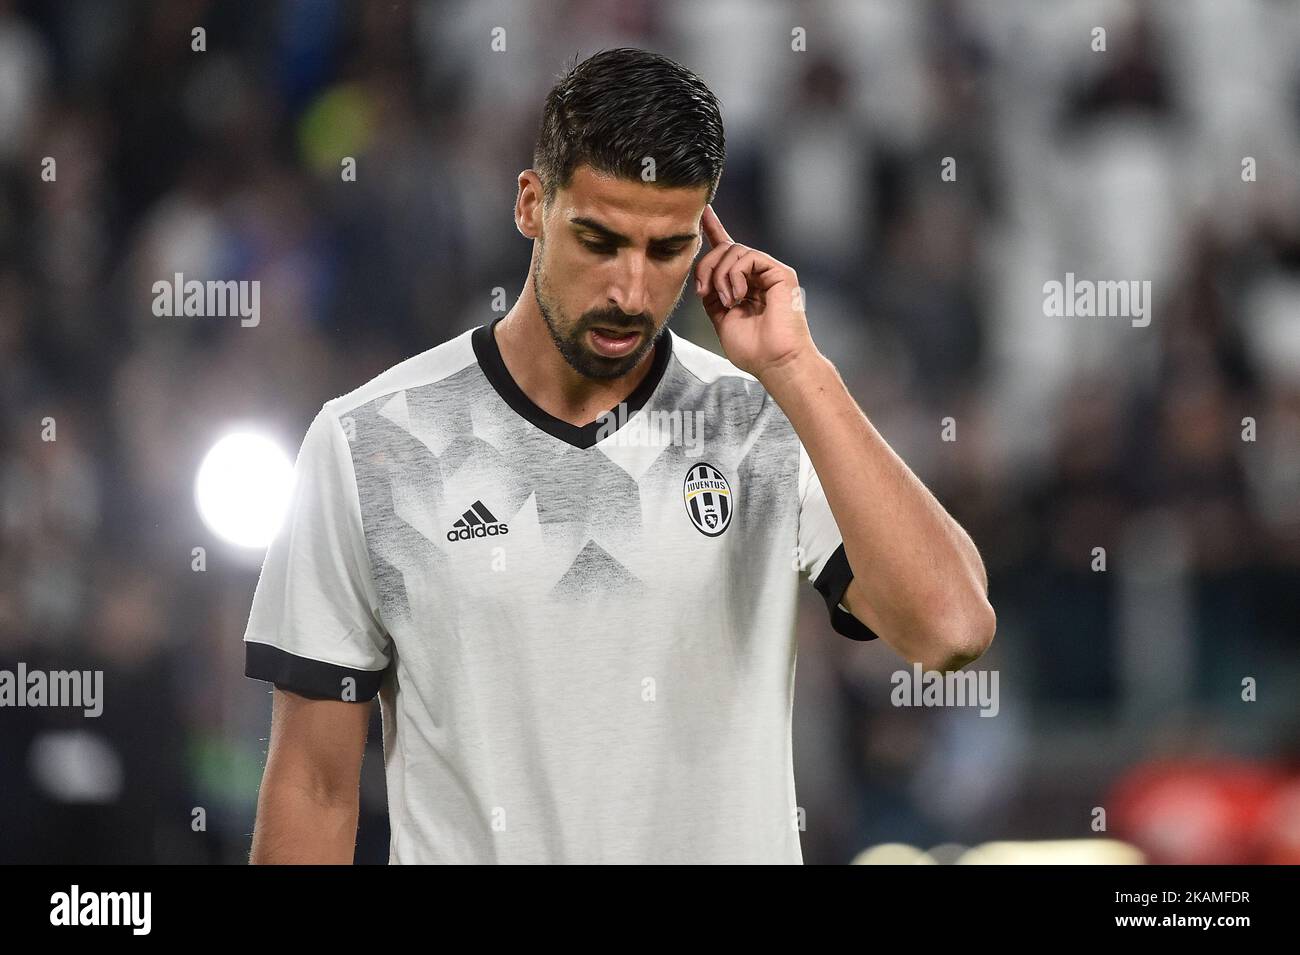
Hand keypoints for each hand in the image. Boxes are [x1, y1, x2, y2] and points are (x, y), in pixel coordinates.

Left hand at [693, 204, 817, 379]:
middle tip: (702, 292)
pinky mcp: (781, 273)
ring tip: (728, 302)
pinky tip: (738, 296)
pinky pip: (749, 257)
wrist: (775, 362)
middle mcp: (757, 275)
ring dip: (720, 275)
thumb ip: (712, 294)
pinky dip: (735, 274)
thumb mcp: (720, 318)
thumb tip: (703, 277)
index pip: (727, 251)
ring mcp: (770, 273)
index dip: (714, 230)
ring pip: (734, 250)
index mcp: (743, 285)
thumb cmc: (752, 349)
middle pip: (724, 249)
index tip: (703, 212)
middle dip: (706, 265)